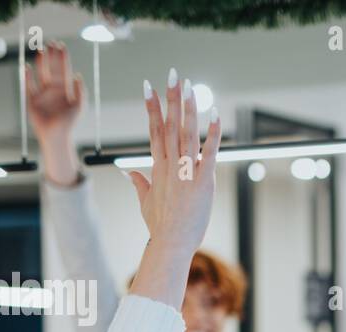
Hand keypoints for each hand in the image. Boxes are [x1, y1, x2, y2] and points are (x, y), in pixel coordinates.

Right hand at [26, 41, 83, 185]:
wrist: (56, 136)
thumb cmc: (69, 122)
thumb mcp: (78, 106)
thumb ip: (79, 91)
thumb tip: (77, 75)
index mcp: (65, 89)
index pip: (63, 69)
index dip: (62, 58)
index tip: (61, 46)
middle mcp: (53, 89)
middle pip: (52, 68)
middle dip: (52, 56)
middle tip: (51, 42)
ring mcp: (42, 93)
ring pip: (40, 73)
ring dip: (40, 62)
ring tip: (41, 50)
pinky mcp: (32, 100)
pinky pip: (28, 85)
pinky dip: (27, 76)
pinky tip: (27, 67)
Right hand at [126, 72, 221, 309]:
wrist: (170, 243)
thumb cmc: (160, 227)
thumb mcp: (145, 203)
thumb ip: (138, 184)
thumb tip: (129, 173)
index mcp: (158, 167)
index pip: (154, 130)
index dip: (152, 107)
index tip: (148, 86)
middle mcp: (170, 165)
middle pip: (169, 124)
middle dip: (170, 98)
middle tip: (172, 74)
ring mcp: (186, 171)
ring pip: (186, 133)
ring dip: (188, 108)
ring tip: (190, 85)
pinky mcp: (203, 180)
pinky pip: (209, 152)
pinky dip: (213, 134)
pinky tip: (216, 115)